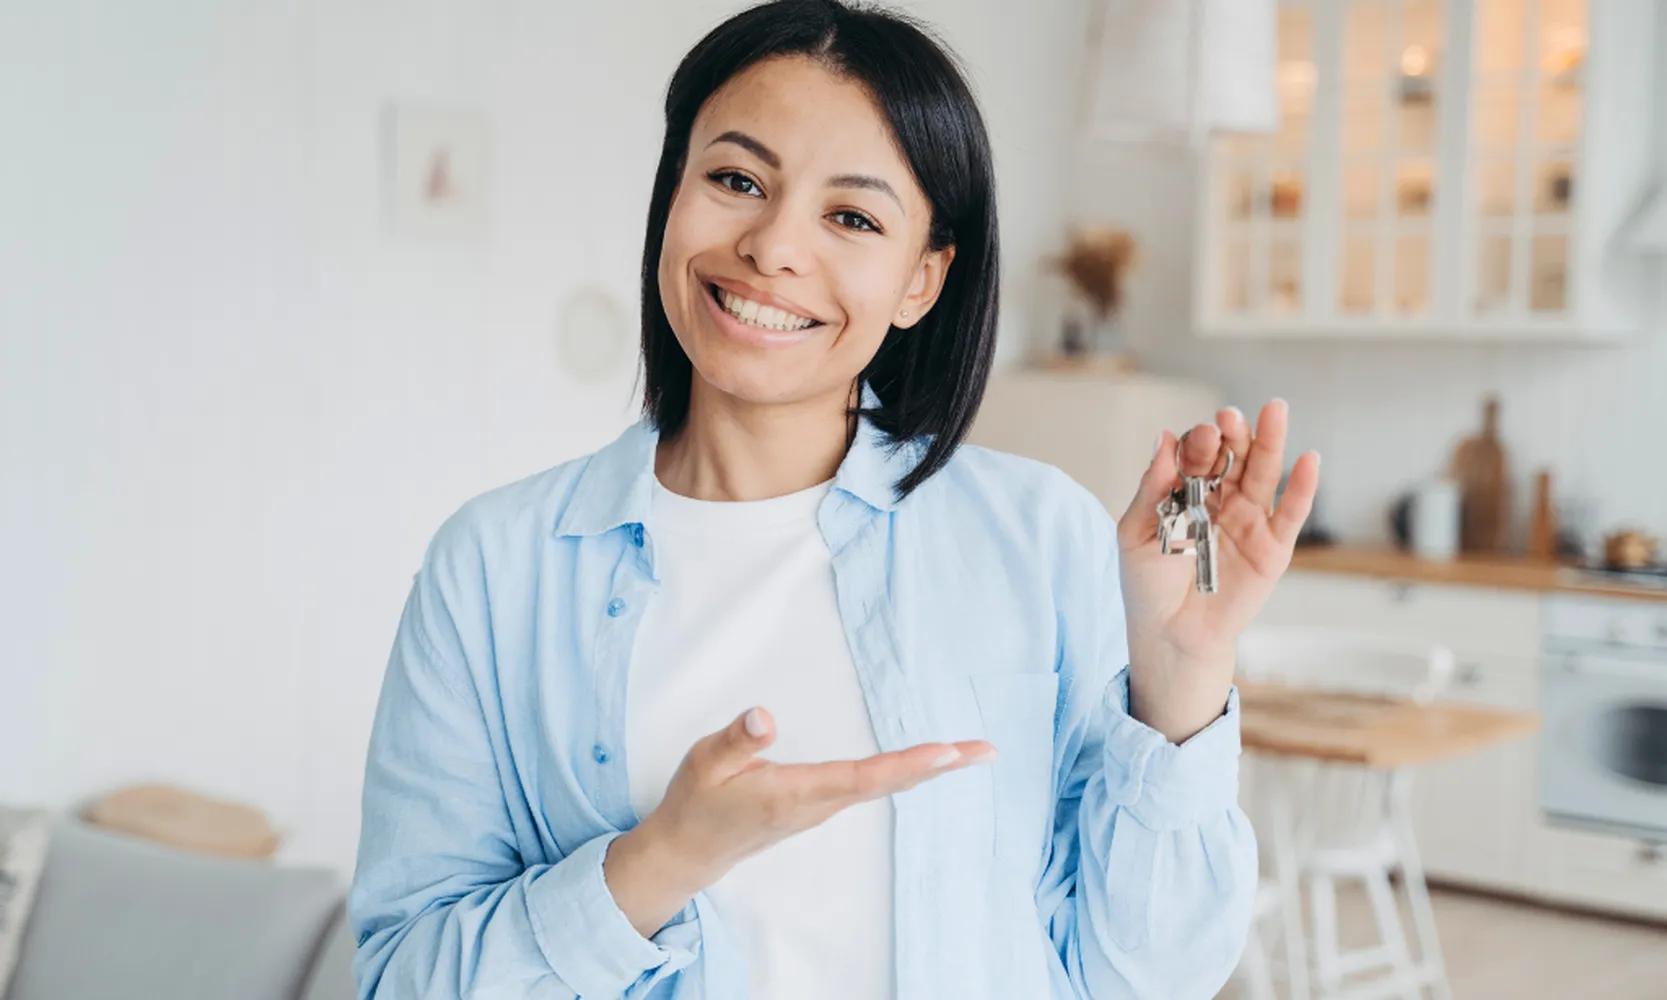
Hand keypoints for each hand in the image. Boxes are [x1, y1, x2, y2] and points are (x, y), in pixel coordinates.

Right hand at [604, 706, 994, 937]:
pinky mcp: (819, 804)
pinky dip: (904, 772)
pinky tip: (926, 763)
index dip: (906, 765)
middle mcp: (817, 804)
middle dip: (938, 766)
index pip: (861, 777)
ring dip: (928, 769)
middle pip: (888, 783)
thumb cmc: (696, 803)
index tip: (946, 753)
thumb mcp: (703, 763)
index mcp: (794, 794)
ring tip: (970, 752)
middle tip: (986, 751)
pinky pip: (872, 786)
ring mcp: (821, 807)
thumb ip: (735, 741)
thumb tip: (765, 717)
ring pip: (884, 786)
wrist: (689, 851)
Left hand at [1116, 399, 1320, 741]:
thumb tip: (1163, 438)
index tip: (1200, 433)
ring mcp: (1250, 520)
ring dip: (1270, 442)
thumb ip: (1152, 489)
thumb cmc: (1148, 583)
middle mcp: (1221, 499)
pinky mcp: (1274, 547)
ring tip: (1275, 412)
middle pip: (1233, 456)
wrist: (1170, 633)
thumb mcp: (1137, 532)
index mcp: (1186, 491)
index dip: (1199, 442)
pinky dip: (1303, 487)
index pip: (1197, 455)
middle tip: (1229, 416)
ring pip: (1264, 474)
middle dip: (1233, 434)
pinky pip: (1292, 513)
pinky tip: (1309, 459)